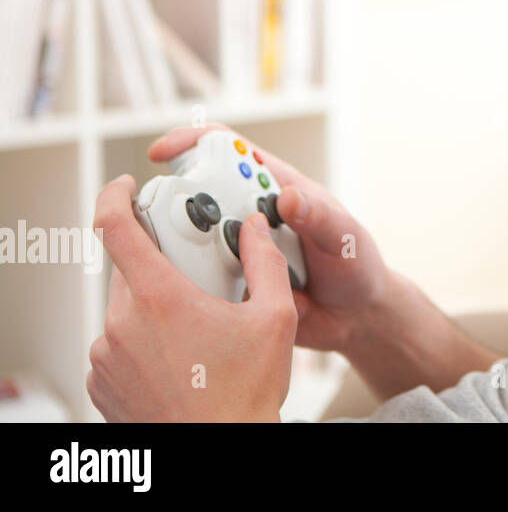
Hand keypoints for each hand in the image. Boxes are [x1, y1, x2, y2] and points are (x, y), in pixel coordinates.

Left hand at [87, 175, 294, 421]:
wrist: (220, 449)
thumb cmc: (245, 395)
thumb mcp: (276, 318)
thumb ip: (265, 262)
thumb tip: (256, 228)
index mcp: (159, 299)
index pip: (115, 227)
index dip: (115, 196)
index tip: (126, 186)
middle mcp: (122, 324)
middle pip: (129, 270)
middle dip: (162, 266)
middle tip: (198, 281)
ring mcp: (106, 357)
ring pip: (125, 309)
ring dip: (154, 308)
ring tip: (197, 334)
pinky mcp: (101, 384)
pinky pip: (117, 344)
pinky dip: (143, 342)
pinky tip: (181, 361)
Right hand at [146, 125, 390, 353]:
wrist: (356, 319)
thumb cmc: (356, 265)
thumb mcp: (344, 237)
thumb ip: (319, 217)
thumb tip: (287, 197)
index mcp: (275, 188)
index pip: (227, 150)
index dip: (193, 143)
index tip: (160, 153)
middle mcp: (248, 215)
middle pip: (196, 195)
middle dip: (175, 205)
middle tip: (179, 229)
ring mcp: (236, 250)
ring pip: (190, 240)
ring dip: (181, 250)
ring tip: (203, 271)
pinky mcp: (230, 285)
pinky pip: (198, 281)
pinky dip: (189, 284)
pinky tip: (194, 301)